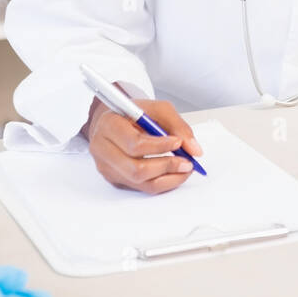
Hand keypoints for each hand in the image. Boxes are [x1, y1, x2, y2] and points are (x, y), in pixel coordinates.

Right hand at [86, 98, 203, 194]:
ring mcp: (106, 167)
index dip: (159, 146)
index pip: (134, 143)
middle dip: (166, 166)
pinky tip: (174, 173)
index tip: (178, 143)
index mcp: (109, 125)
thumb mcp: (157, 109)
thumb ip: (177, 126)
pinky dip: (162, 182)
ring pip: (140, 182)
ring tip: (184, 168)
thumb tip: (194, 150)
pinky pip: (141, 187)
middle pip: (136, 168)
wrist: (116, 121)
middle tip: (187, 162)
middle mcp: (102, 148)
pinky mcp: (114, 179)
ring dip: (168, 178)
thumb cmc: (134, 114)